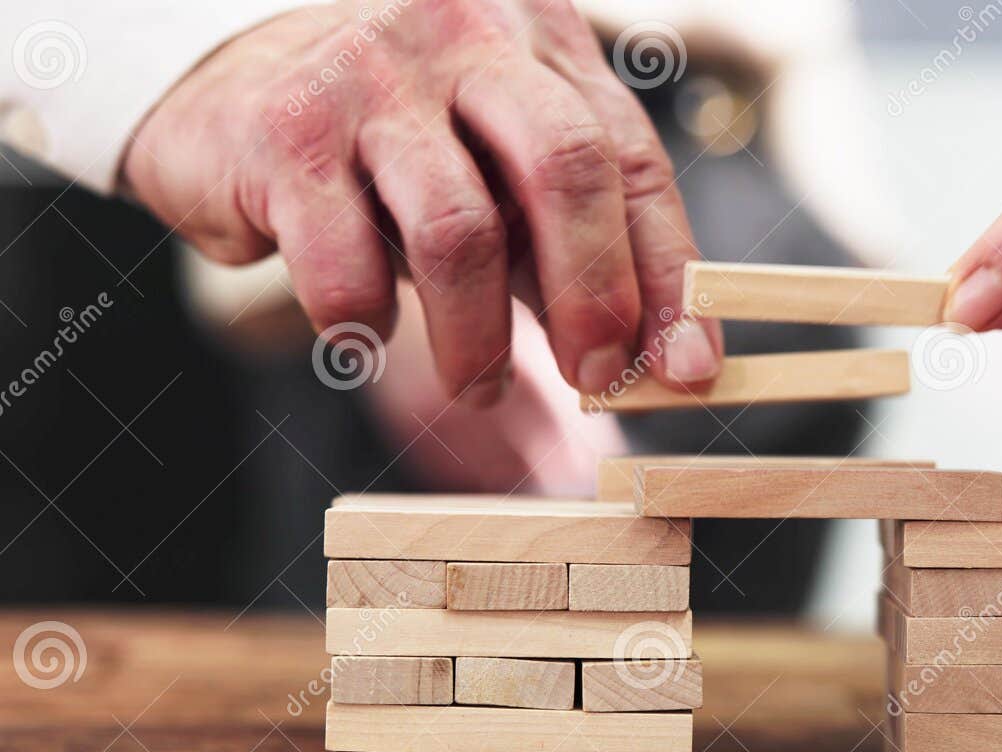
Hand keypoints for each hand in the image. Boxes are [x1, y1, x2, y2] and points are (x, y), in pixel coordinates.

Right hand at [120, 0, 721, 403]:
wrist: (230, 101)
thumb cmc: (401, 152)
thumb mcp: (503, 174)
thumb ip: (583, 243)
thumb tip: (674, 362)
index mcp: (537, 36)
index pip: (631, 157)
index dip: (668, 273)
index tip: (688, 369)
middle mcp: (461, 31)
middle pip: (566, 166)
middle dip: (592, 295)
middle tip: (596, 378)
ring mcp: (368, 73)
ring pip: (459, 231)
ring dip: (479, 341)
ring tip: (478, 384)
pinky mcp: (283, 132)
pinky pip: (348, 267)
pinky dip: (368, 324)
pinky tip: (366, 329)